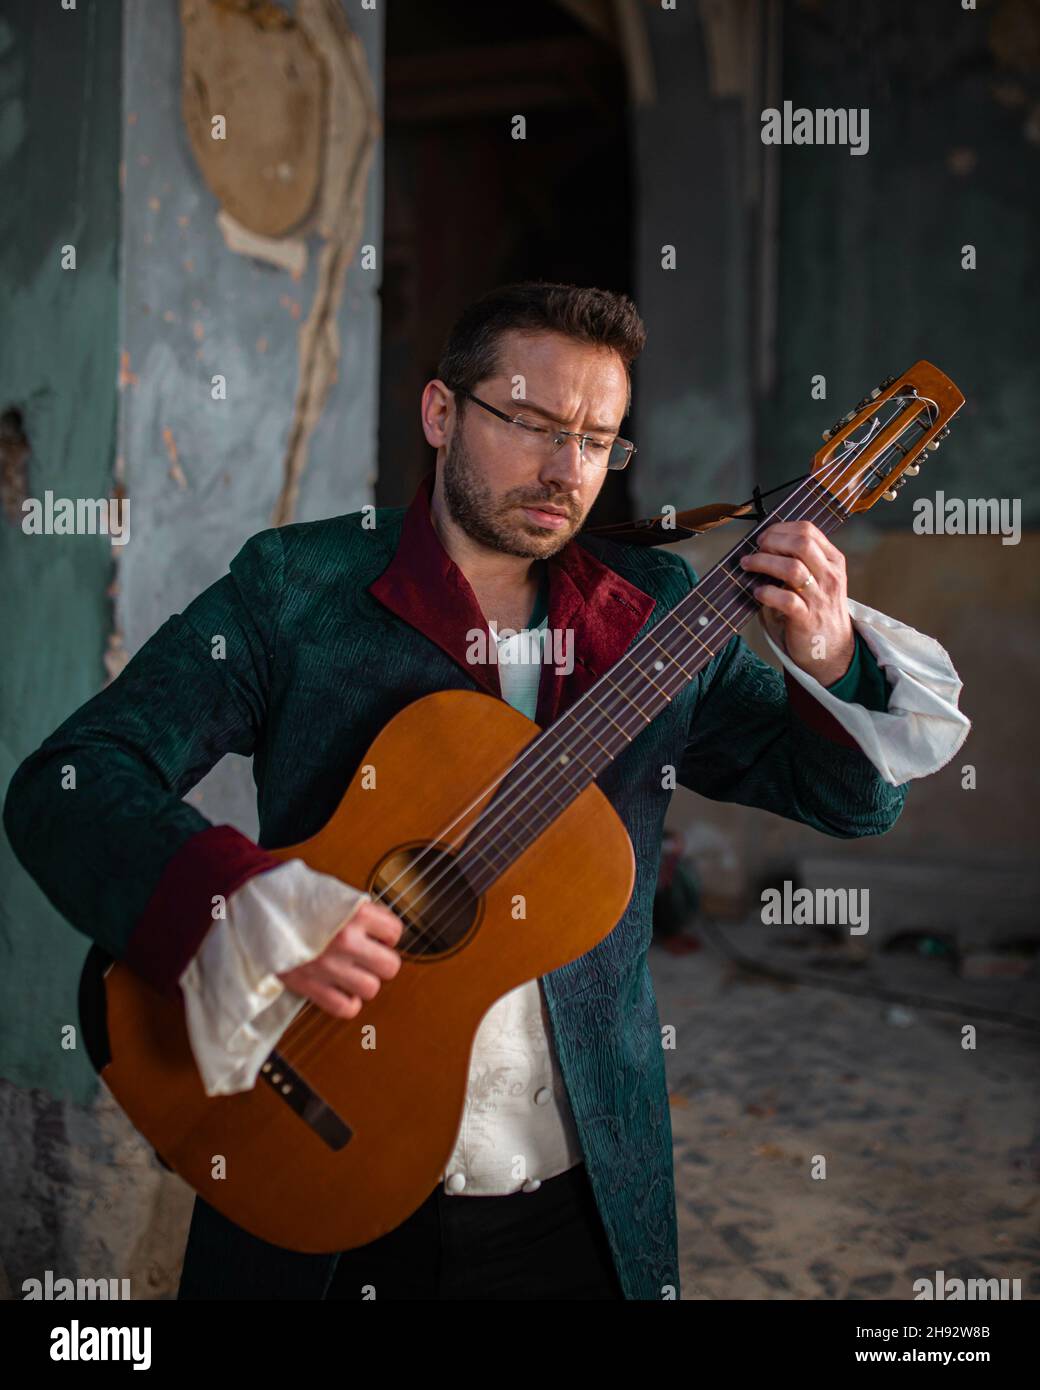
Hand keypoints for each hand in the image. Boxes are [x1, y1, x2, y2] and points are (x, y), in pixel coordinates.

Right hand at [277, 899, 403, 1019]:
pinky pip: (345, 1007)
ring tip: (353, 972)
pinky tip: (341, 990)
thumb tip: (382, 927)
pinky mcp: (309, 985)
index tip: (379, 935)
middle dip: (382, 961)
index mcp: (354, 913)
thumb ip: (360, 909)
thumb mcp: (333, 892)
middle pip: (390, 966)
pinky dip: (348, 1002)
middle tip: (370, 956)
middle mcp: (346, 940)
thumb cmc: (295, 897)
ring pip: (370, 988)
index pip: (395, 932)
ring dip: (365, 982)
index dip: (388, 934)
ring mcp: (328, 966)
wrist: (256, 908)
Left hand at [738, 520, 854, 684]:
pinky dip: (766, 593)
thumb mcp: (819, 578)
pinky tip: (758, 592)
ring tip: (748, 565)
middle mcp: (829, 576)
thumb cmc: (817, 608)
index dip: (780, 529)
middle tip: (755, 550)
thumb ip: (801, 560)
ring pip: (793, 569)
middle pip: (802, 543)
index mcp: (833, 561)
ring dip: (764, 563)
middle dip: (772, 542)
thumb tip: (763, 542)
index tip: (763, 537)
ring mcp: (820, 598)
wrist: (832, 647)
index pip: (808, 530)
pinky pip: (785, 600)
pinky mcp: (807, 619)